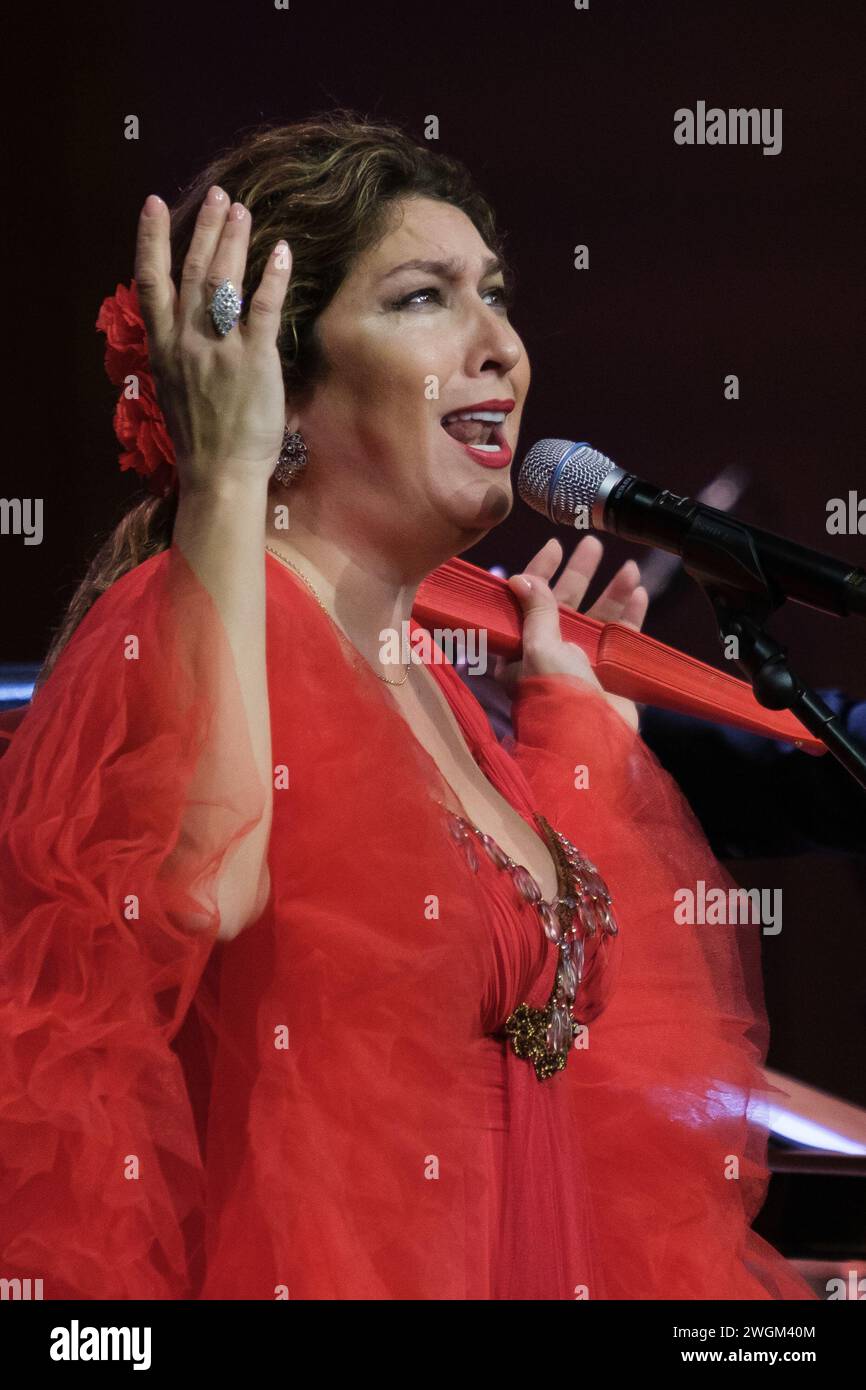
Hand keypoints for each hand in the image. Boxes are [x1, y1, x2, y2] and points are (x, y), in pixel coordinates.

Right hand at [134, 186, 292, 493]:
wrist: (220, 475)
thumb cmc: (202, 439)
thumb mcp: (175, 389)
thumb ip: (180, 352)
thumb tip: (189, 326)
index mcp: (163, 348)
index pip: (150, 282)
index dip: (150, 239)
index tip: (153, 205)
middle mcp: (187, 341)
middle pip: (194, 271)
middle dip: (207, 228)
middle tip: (221, 197)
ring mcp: (220, 349)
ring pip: (224, 281)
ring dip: (234, 241)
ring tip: (243, 211)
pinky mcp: (254, 361)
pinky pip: (262, 309)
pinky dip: (271, 277)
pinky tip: (280, 252)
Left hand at [497, 536, 648, 730]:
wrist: (589, 741)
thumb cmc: (556, 696)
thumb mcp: (540, 647)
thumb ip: (537, 611)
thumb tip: (522, 577)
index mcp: (522, 648)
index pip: (528, 600)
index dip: (540, 571)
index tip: (555, 546)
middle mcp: (550, 652)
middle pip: (566, 603)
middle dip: (580, 573)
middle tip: (594, 545)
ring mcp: (581, 662)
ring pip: (597, 616)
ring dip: (612, 590)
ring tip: (628, 566)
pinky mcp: (609, 672)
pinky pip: (621, 636)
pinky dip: (630, 615)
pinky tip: (639, 593)